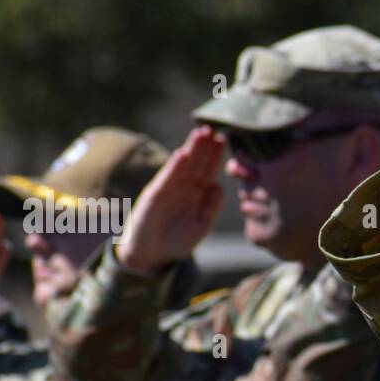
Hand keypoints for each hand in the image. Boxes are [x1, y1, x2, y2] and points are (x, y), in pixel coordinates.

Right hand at [115, 126, 224, 274]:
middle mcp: (184, 186)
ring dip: (192, 149)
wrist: (152, 253)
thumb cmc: (177, 240)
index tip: (228, 140)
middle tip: (217, 127)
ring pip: (183, 165)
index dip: (218, 155)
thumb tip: (219, 187)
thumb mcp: (200, 226)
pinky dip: (174, 166)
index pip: (210, 170)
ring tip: (201, 133)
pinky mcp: (155, 193)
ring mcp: (170, 188)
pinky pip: (167, 178)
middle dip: (207, 146)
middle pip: (198, 162)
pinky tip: (182, 154)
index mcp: (198, 193)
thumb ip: (211, 208)